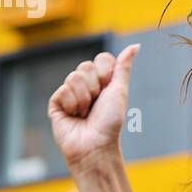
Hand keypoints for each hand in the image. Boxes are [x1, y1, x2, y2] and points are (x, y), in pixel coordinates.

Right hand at [48, 44, 139, 172]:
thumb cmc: (110, 121)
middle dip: (95, 87)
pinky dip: (72, 105)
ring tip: (85, 113)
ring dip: (84, 98)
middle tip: (96, 104)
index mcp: (100, 81)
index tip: (109, 90)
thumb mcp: (119, 90)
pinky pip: (62, 90)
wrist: (96, 145)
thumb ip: (123, 67)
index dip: (106, 73)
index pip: (101, 59)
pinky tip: (74, 116)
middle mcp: (84, 85)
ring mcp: (68, 93)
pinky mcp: (55, 103)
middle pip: (86, 66)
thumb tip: (135, 46)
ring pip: (74, 77)